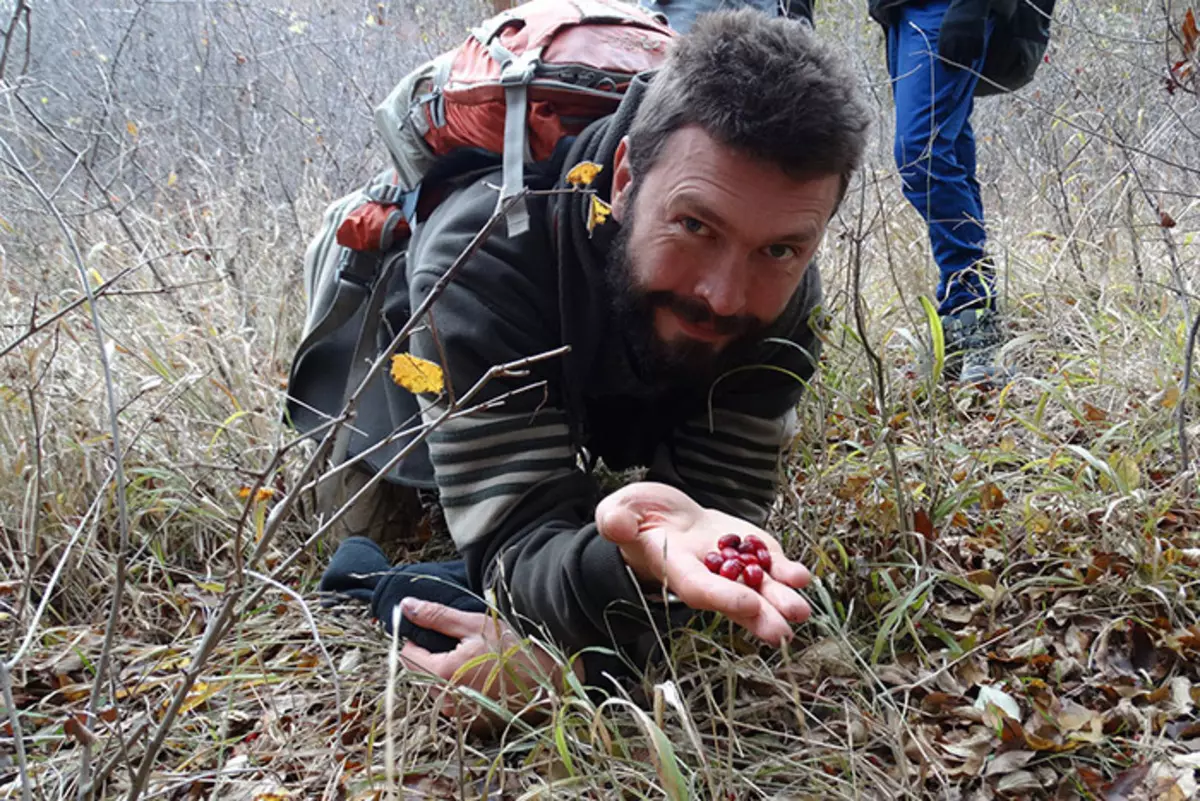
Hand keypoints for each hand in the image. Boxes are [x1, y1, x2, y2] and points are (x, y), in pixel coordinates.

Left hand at [398, 598, 583, 732]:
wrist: (552, 678)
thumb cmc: (515, 646)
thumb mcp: (474, 623)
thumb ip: (436, 616)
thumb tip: (405, 606)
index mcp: (442, 673)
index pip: (407, 657)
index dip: (416, 640)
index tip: (433, 631)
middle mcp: (446, 701)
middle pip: (420, 676)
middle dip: (431, 658)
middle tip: (459, 644)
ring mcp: (460, 717)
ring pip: (436, 692)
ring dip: (445, 676)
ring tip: (473, 661)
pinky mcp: (473, 726)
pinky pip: (455, 706)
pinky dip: (461, 692)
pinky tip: (482, 679)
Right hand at [594, 482, 810, 646]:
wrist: (663, 514)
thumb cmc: (637, 516)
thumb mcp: (620, 511)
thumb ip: (617, 519)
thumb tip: (614, 524)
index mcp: (674, 569)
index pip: (699, 588)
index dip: (722, 597)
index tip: (746, 605)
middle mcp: (707, 575)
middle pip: (734, 600)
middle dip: (759, 616)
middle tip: (783, 633)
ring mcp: (731, 564)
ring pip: (759, 588)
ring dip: (780, 600)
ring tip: (801, 611)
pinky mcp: (748, 549)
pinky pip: (769, 564)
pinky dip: (786, 571)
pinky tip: (801, 577)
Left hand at [937, 0, 988, 68]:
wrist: (969, 3)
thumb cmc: (955, 17)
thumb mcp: (944, 28)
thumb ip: (944, 41)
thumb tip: (944, 57)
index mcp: (944, 37)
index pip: (944, 57)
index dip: (946, 66)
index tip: (948, 69)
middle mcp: (955, 39)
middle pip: (955, 61)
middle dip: (956, 68)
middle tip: (958, 69)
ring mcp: (967, 38)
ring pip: (967, 59)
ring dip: (967, 64)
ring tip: (967, 64)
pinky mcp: (979, 36)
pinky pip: (978, 52)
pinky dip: (977, 56)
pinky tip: (975, 55)